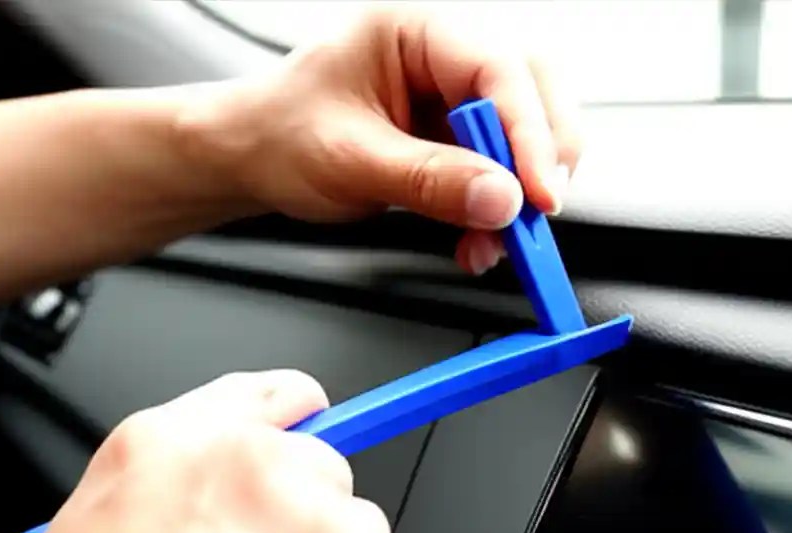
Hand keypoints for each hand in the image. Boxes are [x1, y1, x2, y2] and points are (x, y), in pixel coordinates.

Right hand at [0, 370, 421, 532]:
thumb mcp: (84, 531)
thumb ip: (175, 459)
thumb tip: (257, 420)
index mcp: (181, 445)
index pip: (272, 395)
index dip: (285, 427)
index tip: (299, 436)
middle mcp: (262, 471)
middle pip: (320, 471)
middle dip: (296, 522)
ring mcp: (329, 530)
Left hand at [198, 7, 582, 274]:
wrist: (250, 159)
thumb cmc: (280, 135)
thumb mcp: (350, 161)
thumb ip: (428, 180)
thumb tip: (501, 199)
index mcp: (415, 31)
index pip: (497, 69)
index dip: (528, 132)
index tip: (537, 193)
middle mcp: (442, 55)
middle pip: (531, 92)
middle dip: (541, 157)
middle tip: (536, 213)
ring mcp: (451, 97)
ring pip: (524, 135)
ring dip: (521, 194)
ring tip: (496, 242)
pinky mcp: (454, 139)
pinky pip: (499, 172)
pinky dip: (497, 212)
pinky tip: (477, 242)